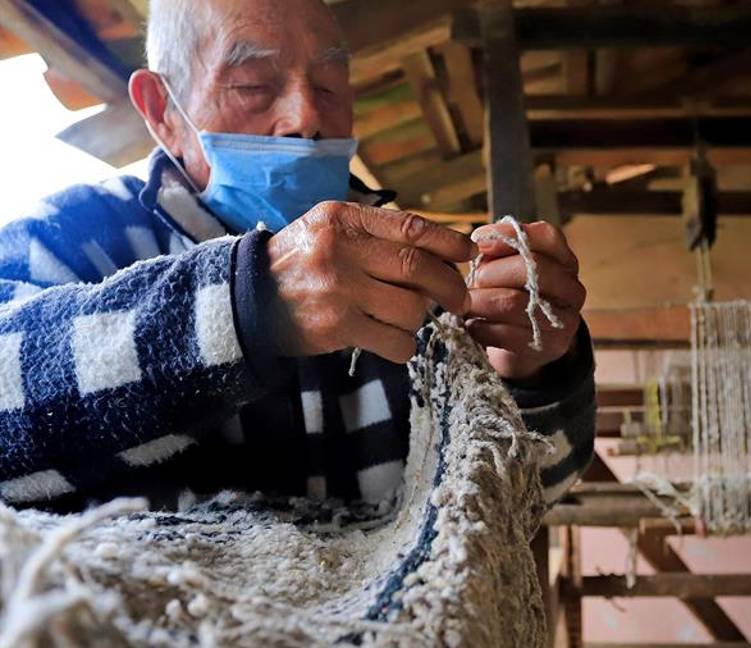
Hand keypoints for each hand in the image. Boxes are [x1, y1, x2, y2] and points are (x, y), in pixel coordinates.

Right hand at [267, 202, 476, 362]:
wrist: (245, 299)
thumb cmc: (301, 262)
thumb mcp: (330, 230)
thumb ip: (377, 234)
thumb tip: (442, 251)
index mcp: (344, 219)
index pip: (411, 227)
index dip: (449, 242)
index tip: (469, 254)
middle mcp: (341, 249)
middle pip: (419, 269)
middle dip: (450, 287)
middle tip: (460, 300)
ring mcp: (339, 289)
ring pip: (411, 309)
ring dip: (420, 318)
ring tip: (407, 317)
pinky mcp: (337, 327)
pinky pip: (394, 341)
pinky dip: (404, 345)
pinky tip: (393, 340)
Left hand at [467, 220, 585, 378]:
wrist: (523, 347)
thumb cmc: (511, 297)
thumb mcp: (504, 269)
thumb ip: (496, 253)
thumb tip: (479, 241)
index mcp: (564, 260)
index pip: (547, 236)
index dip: (510, 234)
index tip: (477, 240)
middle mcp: (572, 288)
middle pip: (534, 267)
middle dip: (494, 272)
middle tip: (474, 280)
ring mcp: (565, 319)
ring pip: (516, 302)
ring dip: (482, 302)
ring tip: (467, 304)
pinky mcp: (551, 346)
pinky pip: (509, 334)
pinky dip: (483, 328)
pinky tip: (473, 325)